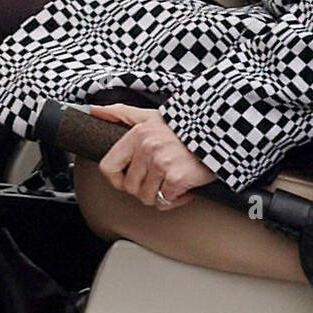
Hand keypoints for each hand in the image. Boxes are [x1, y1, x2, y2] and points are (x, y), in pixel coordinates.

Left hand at [89, 102, 215, 207]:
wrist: (218, 132)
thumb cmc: (184, 126)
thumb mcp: (150, 115)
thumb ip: (121, 113)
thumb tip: (94, 110)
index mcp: (137, 134)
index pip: (108, 167)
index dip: (117, 178)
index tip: (130, 177)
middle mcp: (147, 148)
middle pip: (129, 187)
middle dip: (144, 187)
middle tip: (160, 176)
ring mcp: (162, 164)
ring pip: (147, 198)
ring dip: (161, 193)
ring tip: (173, 177)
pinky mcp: (177, 178)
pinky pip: (165, 202)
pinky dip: (176, 198)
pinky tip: (184, 185)